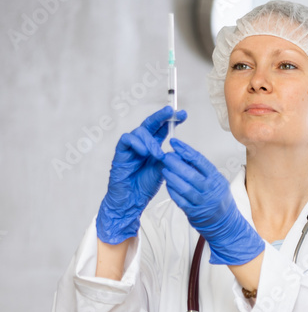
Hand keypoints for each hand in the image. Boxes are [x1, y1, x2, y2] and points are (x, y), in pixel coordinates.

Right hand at [96, 106, 186, 243]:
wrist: (132, 199)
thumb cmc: (146, 185)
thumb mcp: (164, 170)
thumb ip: (169, 158)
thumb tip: (179, 149)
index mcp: (153, 147)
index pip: (162, 129)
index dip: (172, 120)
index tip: (183, 115)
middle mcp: (142, 144)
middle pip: (150, 124)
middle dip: (161, 116)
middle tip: (171, 111)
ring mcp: (130, 148)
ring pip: (139, 131)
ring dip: (150, 140)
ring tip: (157, 154)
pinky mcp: (120, 153)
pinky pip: (126, 140)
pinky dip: (136, 143)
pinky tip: (144, 152)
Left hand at [161, 138, 264, 265]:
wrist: (226, 224)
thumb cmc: (220, 200)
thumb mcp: (217, 182)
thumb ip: (202, 171)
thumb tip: (183, 155)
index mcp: (217, 180)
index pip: (200, 161)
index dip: (186, 150)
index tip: (175, 144)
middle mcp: (211, 191)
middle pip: (190, 174)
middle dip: (175, 163)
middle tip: (166, 156)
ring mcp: (203, 203)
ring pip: (183, 187)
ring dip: (171, 176)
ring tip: (164, 169)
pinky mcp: (194, 213)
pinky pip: (180, 200)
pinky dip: (172, 190)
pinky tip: (168, 183)